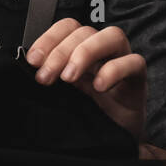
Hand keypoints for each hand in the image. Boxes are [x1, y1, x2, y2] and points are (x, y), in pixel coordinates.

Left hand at [25, 19, 145, 141]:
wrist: (113, 138)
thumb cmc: (87, 112)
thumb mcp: (63, 92)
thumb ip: (50, 77)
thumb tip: (27, 70)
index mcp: (81, 49)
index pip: (67, 27)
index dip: (49, 38)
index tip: (33, 61)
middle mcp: (102, 51)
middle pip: (84, 31)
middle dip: (60, 51)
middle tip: (45, 77)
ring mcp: (122, 61)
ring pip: (112, 36)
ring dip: (86, 52)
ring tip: (69, 77)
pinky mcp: (138, 79)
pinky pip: (134, 63)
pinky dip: (114, 70)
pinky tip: (99, 86)